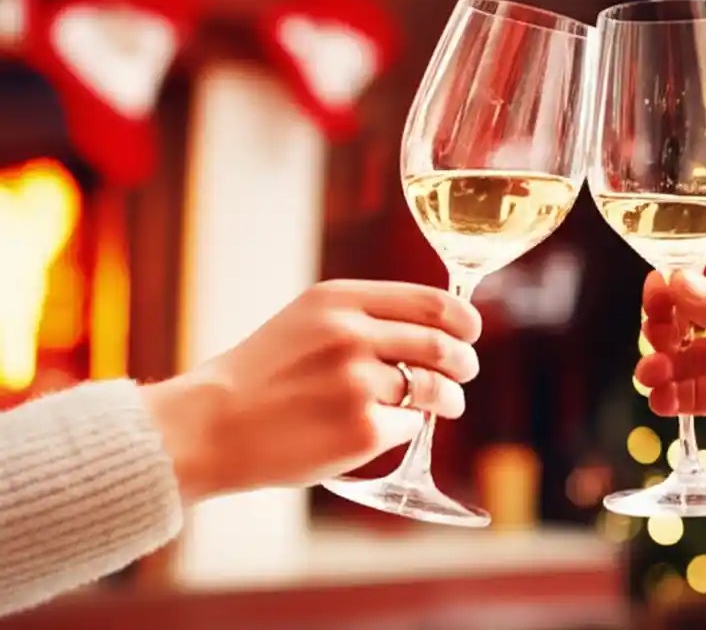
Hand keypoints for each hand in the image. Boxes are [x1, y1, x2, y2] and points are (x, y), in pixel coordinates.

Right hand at [143, 280, 481, 500]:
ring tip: (446, 404)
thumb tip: (438, 326)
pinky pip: (409, 426)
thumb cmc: (262, 376)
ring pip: (433, 388)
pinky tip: (383, 430)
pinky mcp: (362, 429)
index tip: (470, 332)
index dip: (463, 319)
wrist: (210, 426)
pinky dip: (405, 429)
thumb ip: (365, 316)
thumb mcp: (308, 321)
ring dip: (448, 399)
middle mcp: (351, 335)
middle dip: (464, 361)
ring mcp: (357, 383)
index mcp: (338, 300)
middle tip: (465, 370)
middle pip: (443, 344)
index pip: (432, 302)